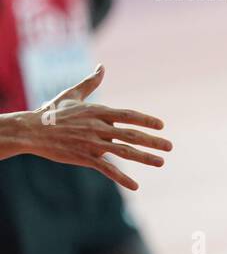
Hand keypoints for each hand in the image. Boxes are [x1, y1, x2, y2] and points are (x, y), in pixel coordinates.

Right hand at [23, 65, 171, 190]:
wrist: (30, 131)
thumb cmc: (51, 113)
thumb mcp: (71, 95)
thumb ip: (90, 83)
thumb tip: (102, 67)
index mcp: (97, 111)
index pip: (128, 115)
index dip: (145, 120)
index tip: (161, 125)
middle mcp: (98, 127)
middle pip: (131, 134)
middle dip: (153, 141)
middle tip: (170, 146)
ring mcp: (92, 143)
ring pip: (124, 151)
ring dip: (145, 157)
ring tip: (161, 162)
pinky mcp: (84, 157)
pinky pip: (107, 169)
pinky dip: (122, 178)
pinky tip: (135, 186)